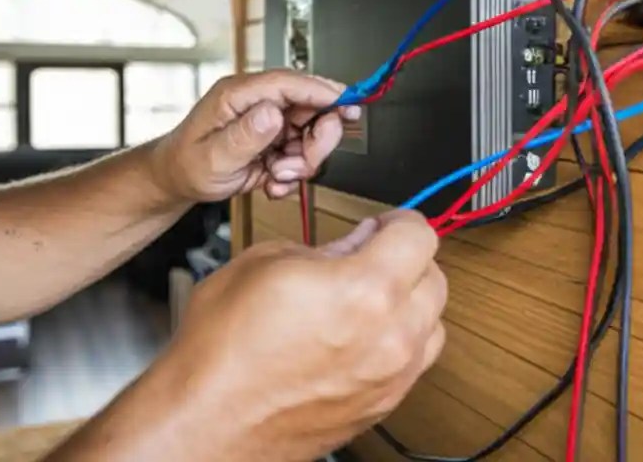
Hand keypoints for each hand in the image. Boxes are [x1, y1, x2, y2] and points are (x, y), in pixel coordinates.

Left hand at [150, 70, 360, 202]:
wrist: (178, 181)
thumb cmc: (187, 164)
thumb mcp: (213, 156)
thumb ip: (245, 135)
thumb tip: (273, 112)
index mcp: (239, 94)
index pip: (289, 83)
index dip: (322, 90)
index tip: (348, 102)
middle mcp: (258, 103)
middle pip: (311, 108)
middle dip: (315, 140)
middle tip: (301, 163)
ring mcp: (268, 122)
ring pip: (311, 135)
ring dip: (302, 163)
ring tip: (275, 177)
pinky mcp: (274, 141)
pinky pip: (301, 155)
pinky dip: (293, 175)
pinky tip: (271, 183)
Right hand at [159, 209, 446, 460]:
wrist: (207, 421)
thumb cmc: (222, 353)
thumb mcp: (264, 263)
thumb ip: (323, 246)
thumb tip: (352, 244)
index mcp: (365, 290)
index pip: (419, 235)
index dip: (398, 221)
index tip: (383, 224)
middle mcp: (391, 336)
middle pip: (435, 277)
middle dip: (406, 259)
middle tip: (371, 255)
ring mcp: (391, 376)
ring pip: (433, 322)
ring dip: (410, 302)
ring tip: (369, 297)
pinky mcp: (383, 404)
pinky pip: (415, 361)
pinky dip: (401, 340)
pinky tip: (363, 334)